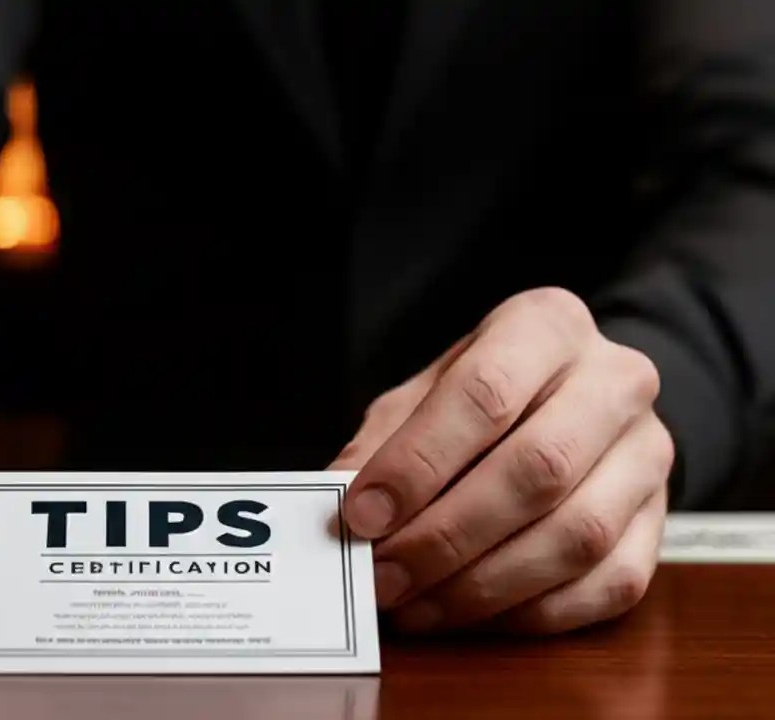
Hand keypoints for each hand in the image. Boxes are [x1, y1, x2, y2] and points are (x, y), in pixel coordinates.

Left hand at [333, 288, 672, 634]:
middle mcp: (614, 382)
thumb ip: (382, 443)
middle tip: (384, 575)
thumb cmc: (486, 396)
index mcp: (547, 327)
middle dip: (447, 537)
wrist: (575, 400)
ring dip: (483, 585)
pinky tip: (469, 614)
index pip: (484, 394)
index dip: (418, 463)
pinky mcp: (662, 522)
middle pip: (537, 469)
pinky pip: (605, 584)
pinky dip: (529, 613)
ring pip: (575, 536)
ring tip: (416, 604)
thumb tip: (338, 505)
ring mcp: (649, 453)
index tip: (363, 514)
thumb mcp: (423, 395)